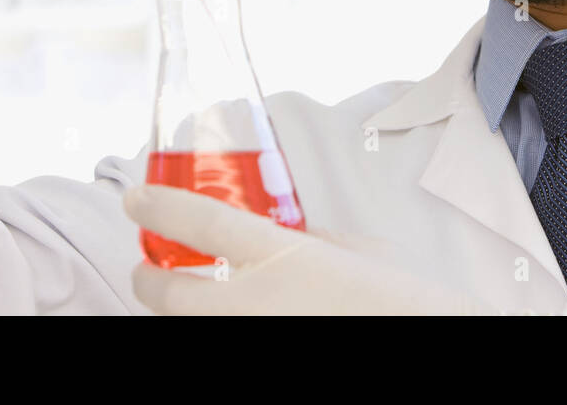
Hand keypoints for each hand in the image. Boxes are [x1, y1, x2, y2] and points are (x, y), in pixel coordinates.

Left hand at [123, 184, 499, 314]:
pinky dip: (212, 330)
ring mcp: (251, 339)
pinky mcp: (258, 369)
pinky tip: (227, 321)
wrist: (431, 342)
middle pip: (168, 292)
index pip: (198, 222)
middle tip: (144, 269)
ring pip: (184, 329)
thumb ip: (316, 239)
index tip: (135, 199)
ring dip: (178, 314)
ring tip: (184, 300)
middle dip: (147, 279)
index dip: (158, 206)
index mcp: (280, 255)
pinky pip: (215, 345)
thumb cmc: (405, 300)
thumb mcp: (363, 251)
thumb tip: (290, 236)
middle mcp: (252, 304)